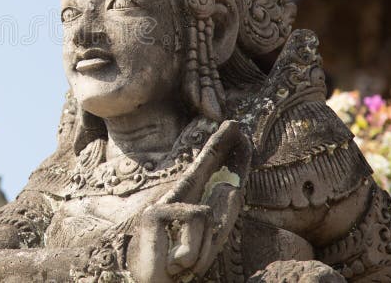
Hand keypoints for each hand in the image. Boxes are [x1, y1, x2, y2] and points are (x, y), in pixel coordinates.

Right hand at [128, 121, 250, 282]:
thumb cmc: (177, 266)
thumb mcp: (207, 246)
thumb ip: (221, 221)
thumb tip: (230, 188)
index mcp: (188, 204)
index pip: (208, 174)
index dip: (222, 151)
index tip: (236, 127)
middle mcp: (174, 199)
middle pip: (202, 168)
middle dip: (221, 146)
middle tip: (236, 124)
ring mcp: (162, 205)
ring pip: (206, 215)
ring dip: (202, 248)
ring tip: (183, 261)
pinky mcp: (154, 215)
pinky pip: (192, 228)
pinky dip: (190, 253)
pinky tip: (172, 262)